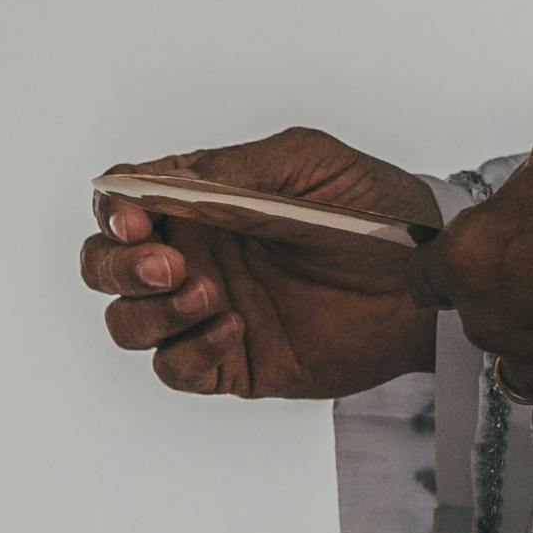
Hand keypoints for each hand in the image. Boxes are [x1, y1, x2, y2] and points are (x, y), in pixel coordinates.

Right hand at [80, 130, 442, 398]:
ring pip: (126, 322)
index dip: (113, 212)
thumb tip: (161, 180)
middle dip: (119, 266)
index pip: (121, 203)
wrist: (427, 284)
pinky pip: (172, 369)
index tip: (136, 219)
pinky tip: (234, 328)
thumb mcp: (308, 163)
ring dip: (150, 310)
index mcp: (199, 203)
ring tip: (210, 295)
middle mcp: (192, 256)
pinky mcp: (228, 362)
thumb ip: (231, 169)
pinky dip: (187, 352)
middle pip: (105, 267)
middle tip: (169, 266)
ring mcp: (205, 312)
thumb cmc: (375, 212)